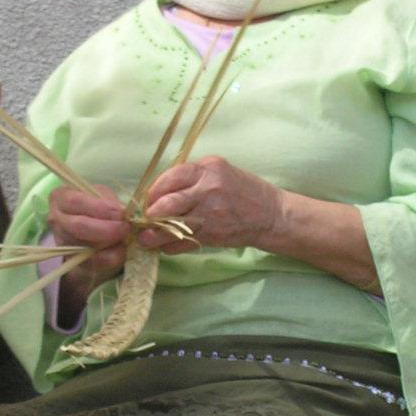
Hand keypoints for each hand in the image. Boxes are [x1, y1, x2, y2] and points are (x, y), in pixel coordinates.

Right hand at [46, 184, 133, 279]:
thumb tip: (124, 213)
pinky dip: (113, 257)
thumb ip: (111, 202)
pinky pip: (96, 262)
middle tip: (125, 228)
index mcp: (60, 198)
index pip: (76, 202)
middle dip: (107, 228)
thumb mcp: (103, 196)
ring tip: (125, 237)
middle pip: (79, 226)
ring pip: (87, 247)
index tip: (121, 213)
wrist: (90, 232)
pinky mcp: (74, 263)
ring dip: (111, 244)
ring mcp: (62, 243)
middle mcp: (56, 220)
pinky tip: (121, 249)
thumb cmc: (96, 208)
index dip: (101, 208)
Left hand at [140, 157, 285, 252]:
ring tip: (145, 239)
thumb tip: (160, 193)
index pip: (171, 177)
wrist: (272, 215)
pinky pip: (183, 242)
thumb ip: (193, 179)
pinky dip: (170, 247)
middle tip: (144, 220)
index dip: (154, 191)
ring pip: (171, 225)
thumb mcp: (220, 173)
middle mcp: (209, 188)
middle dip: (150, 214)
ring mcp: (211, 212)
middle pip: (167, 202)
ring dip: (154, 235)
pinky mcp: (213, 234)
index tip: (148, 200)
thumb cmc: (244, 191)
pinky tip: (166, 247)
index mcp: (208, 168)